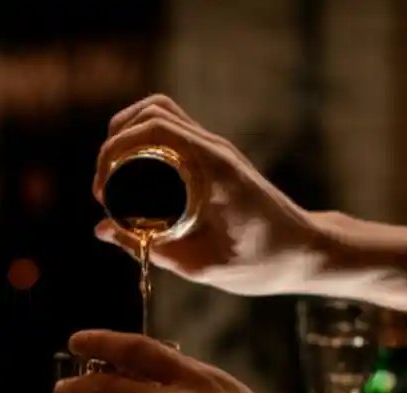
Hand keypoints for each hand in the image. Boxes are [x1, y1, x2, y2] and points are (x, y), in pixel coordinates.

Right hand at [93, 94, 334, 296]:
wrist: (304, 250)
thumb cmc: (261, 262)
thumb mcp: (201, 266)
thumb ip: (150, 247)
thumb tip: (102, 230)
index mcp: (214, 170)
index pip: (154, 131)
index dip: (115, 153)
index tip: (103, 193)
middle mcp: (214, 149)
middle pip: (150, 113)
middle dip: (114, 143)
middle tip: (103, 188)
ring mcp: (215, 148)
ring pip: (159, 112)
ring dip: (126, 135)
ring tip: (111, 177)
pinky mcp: (214, 155)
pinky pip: (171, 128)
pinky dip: (142, 140)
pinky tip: (131, 175)